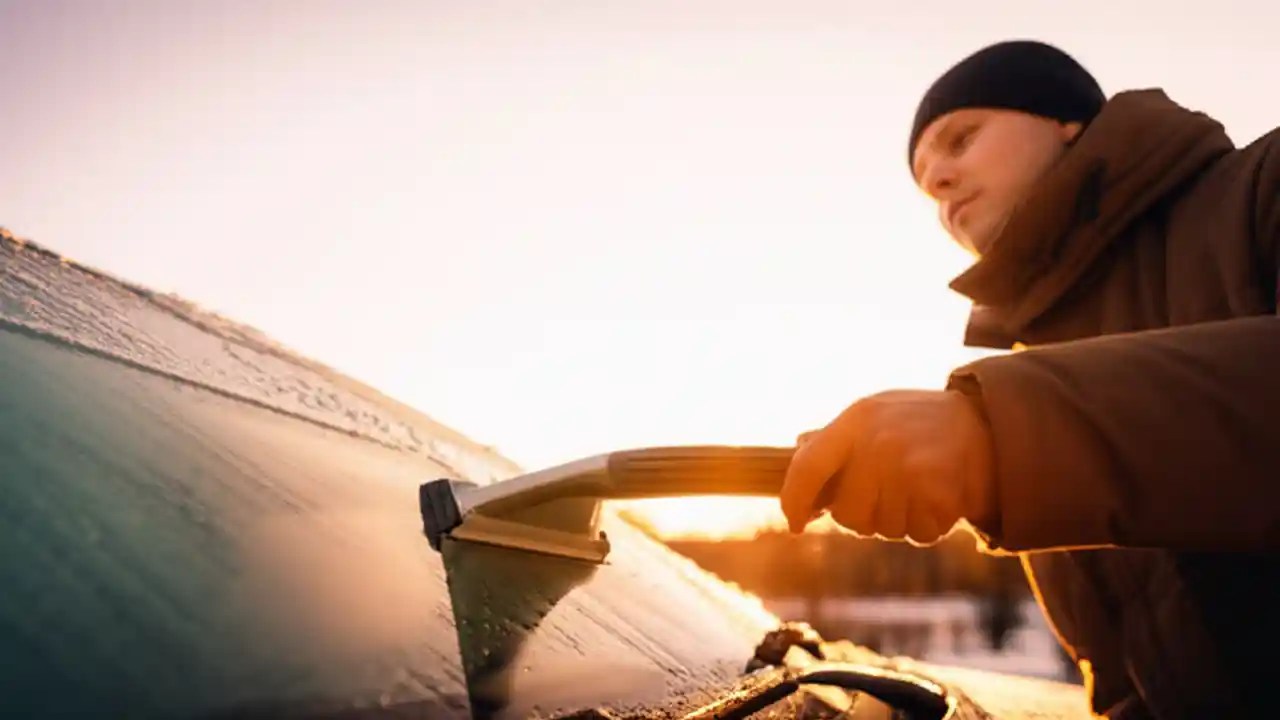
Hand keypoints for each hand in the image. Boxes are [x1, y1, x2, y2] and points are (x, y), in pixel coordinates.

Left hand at [780, 389, 995, 544]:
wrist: (991, 426)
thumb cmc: (921, 424)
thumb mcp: (876, 414)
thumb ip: (837, 436)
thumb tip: (798, 450)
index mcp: (857, 419)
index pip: (807, 467)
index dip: (793, 500)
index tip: (795, 523)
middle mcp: (879, 442)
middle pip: (846, 514)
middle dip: (863, 516)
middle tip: (887, 495)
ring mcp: (909, 467)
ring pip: (882, 530)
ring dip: (898, 521)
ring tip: (917, 490)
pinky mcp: (939, 492)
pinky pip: (917, 535)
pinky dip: (926, 527)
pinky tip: (936, 501)